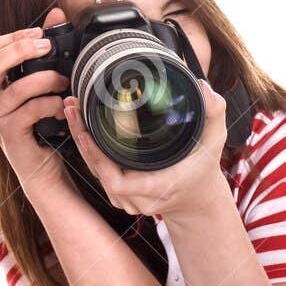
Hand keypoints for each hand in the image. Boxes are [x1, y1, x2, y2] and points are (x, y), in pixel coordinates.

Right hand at [0, 7, 73, 196]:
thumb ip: (42, 49)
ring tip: (65, 82)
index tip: (39, 34)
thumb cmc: (39, 122)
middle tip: (49, 47)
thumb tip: (57, 13)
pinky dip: (52, 104)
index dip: (12, 37)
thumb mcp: (39, 82)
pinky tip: (64, 105)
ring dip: (47, 80)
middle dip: (24, 50)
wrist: (40, 165)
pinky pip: (31, 110)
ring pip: (17, 87)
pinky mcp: (8, 132)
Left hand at [61, 78, 230, 217]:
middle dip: (82, 140)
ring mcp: (126, 198)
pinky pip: (97, 170)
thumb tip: (203, 86)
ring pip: (94, 171)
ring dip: (80, 141)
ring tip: (72, 110)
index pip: (118, 181)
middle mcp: (137, 197)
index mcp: (157, 188)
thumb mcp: (214, 140)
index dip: (99, 159)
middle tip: (73, 108)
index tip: (87, 134)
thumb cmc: (203, 168)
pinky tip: (80, 125)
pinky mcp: (119, 192)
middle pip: (98, 171)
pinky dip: (87, 148)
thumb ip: (213, 113)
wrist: (197, 199)